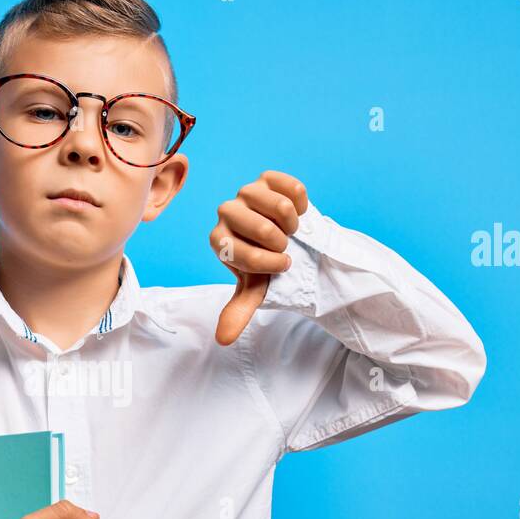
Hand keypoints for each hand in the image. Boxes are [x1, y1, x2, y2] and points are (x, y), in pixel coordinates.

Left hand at [209, 170, 309, 345]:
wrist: (287, 241)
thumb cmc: (266, 265)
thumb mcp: (255, 289)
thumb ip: (239, 311)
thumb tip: (223, 340)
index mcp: (217, 240)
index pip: (244, 254)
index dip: (270, 264)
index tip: (281, 265)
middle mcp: (225, 212)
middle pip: (265, 230)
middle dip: (283, 245)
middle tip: (284, 246)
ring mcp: (246, 192)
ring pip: (278, 206)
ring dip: (293, 224)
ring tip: (290, 230)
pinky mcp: (266, 178)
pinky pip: (292, 187)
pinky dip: (301, 203)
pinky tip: (295, 211)